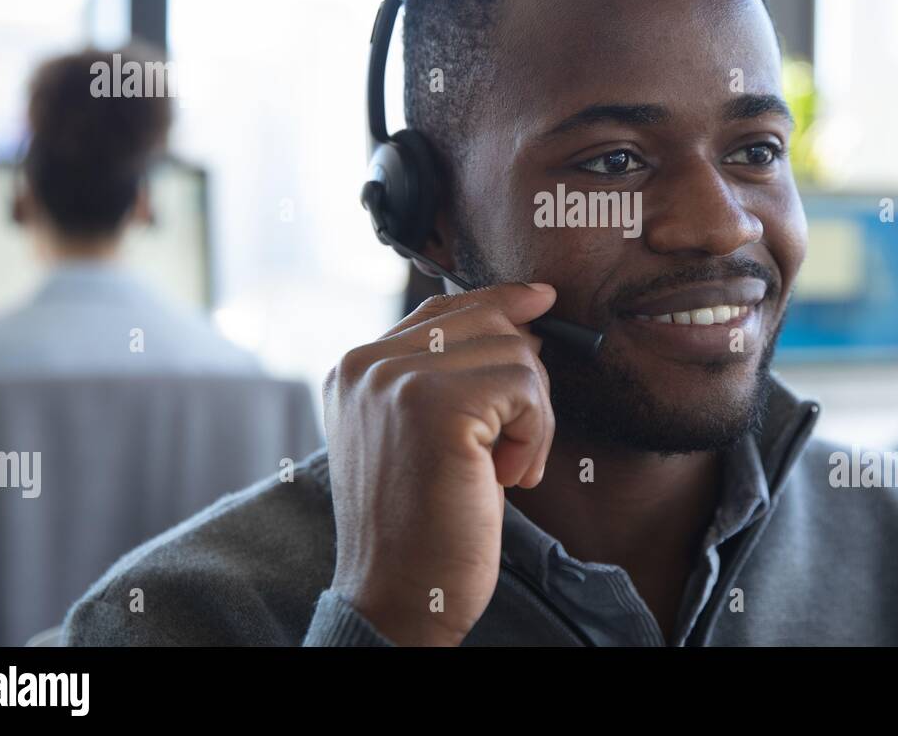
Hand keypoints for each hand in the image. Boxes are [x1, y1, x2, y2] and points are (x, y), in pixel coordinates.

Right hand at [322, 282, 557, 645]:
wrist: (400, 597)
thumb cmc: (423, 525)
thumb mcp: (429, 435)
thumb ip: (453, 374)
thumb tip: (527, 315)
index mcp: (356, 369)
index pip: (442, 308)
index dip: (499, 300)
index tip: (541, 299)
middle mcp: (367, 364)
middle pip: (485, 320)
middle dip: (524, 377)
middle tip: (516, 441)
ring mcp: (397, 379)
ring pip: (516, 354)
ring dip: (534, 418)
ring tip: (506, 469)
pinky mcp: (435, 404)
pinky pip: (525, 387)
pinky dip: (536, 435)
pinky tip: (509, 477)